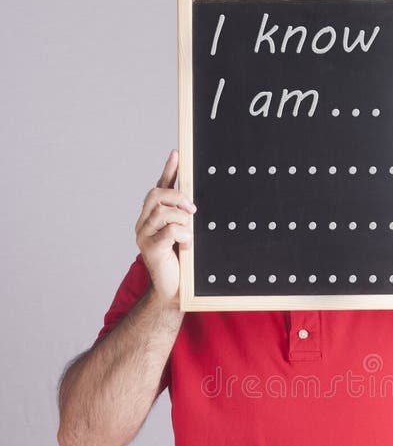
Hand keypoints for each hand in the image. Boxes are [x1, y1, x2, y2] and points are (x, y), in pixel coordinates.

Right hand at [135, 149, 195, 305]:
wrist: (176, 291)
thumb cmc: (182, 264)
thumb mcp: (186, 234)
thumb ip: (186, 217)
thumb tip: (195, 201)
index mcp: (152, 217)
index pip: (158, 187)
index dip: (168, 171)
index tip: (177, 154)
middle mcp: (143, 223)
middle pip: (156, 194)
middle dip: (177, 197)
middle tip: (193, 210)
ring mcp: (144, 235)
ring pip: (162, 211)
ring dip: (182, 219)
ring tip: (189, 234)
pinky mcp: (149, 248)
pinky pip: (169, 231)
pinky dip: (183, 235)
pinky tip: (187, 245)